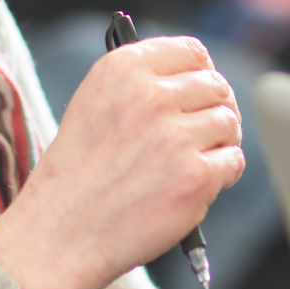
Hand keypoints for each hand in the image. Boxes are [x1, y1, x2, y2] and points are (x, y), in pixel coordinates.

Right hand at [0, 35, 243, 288]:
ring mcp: (175, 137)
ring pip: (229, 123)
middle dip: (215, 110)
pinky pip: (233, 161)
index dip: (202, 74)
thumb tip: (196, 78)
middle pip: (217, 87)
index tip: (200, 93)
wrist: (57, 236)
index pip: (192, 52)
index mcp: (123, 69)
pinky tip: (197, 185)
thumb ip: (141, 85)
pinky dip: (223, 175)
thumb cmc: (75, 176)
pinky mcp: (195, 177)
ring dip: (221, 143)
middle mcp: (151, 96)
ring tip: (195, 162)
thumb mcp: (94, 106)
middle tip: (204, 134)